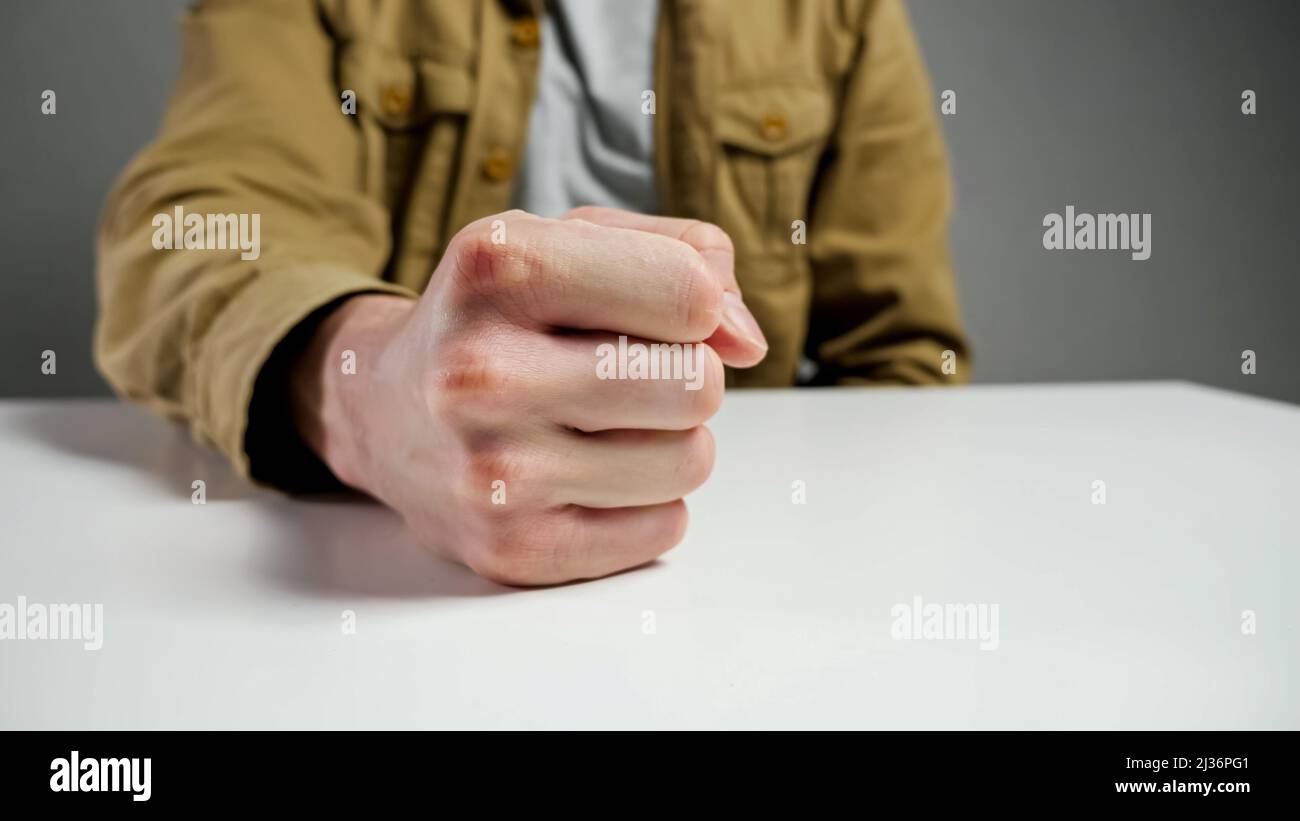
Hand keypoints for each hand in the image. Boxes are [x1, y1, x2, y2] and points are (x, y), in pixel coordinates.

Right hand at [290, 207, 767, 584]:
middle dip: (684, 375)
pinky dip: (645, 503)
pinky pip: (664, 529)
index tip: (656, 310)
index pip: (691, 293)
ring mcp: (493, 472)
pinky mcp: (511, 550)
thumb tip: (747, 341)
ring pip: (691, 461)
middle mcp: (483, 371)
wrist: (382, 411)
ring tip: (597, 424)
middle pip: (700, 386)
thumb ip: (685, 254)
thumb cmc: (498, 317)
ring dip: (667, 441)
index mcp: (499, 268)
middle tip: (622, 373)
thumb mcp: (569, 239)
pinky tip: (584, 476)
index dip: (697, 304)